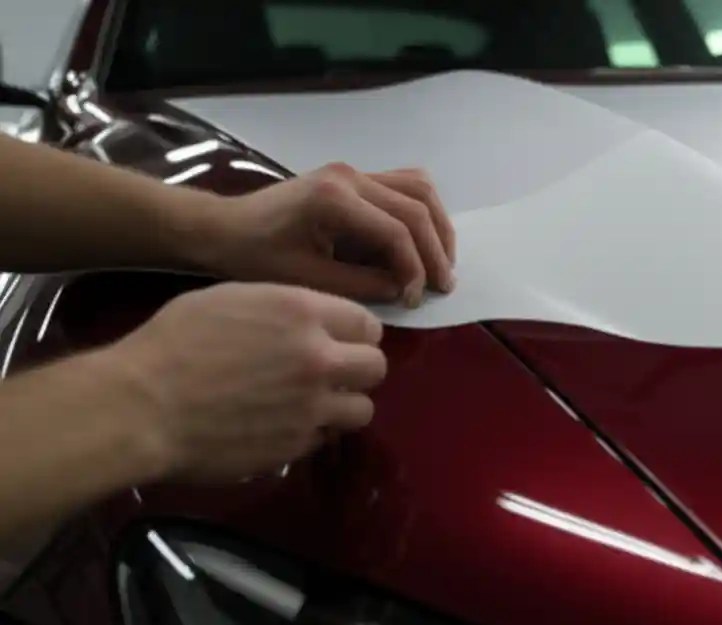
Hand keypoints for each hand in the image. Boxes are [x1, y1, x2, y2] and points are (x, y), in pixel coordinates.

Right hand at [107, 283, 386, 481]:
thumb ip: (285, 310)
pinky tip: (285, 425)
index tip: (341, 340)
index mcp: (304, 314)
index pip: (368, 323)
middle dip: (358, 369)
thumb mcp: (232, 300)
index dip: (356, 333)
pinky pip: (326, 438)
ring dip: (344, 405)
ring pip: (363, 409)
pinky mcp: (297, 446)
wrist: (142, 406)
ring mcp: (313, 407)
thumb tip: (312, 324)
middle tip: (333, 374)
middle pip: (376, 366)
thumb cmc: (174, 343)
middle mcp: (319, 359)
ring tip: (314, 404)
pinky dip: (313, 433)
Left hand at [197, 164, 455, 307]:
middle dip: (435, 250)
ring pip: (419, 188)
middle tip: (443, 287)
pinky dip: (423, 213)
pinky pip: (404, 186)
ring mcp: (353, 172)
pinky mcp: (355, 177)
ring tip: (441, 264)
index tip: (414, 300)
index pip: (395, 231)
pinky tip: (424, 242)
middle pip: (415, 206)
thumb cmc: (256, 258)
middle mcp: (349, 176)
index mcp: (332, 199)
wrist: (224, 228)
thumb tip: (403, 289)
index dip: (414, 269)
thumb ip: (361, 285)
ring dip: (437, 227)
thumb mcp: (307, 280)